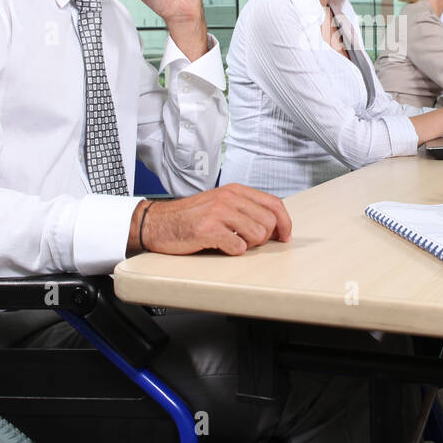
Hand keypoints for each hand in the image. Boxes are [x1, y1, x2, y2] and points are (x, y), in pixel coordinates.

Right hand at [131, 183, 291, 256]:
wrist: (157, 222)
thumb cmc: (189, 217)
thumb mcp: (220, 204)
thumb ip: (245, 209)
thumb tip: (274, 227)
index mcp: (235, 191)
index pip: (274, 203)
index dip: (285, 223)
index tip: (284, 236)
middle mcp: (228, 198)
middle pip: (269, 221)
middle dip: (265, 238)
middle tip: (250, 242)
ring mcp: (218, 213)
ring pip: (257, 234)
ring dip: (249, 245)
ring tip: (234, 243)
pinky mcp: (208, 230)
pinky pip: (238, 246)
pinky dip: (234, 251)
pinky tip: (222, 247)